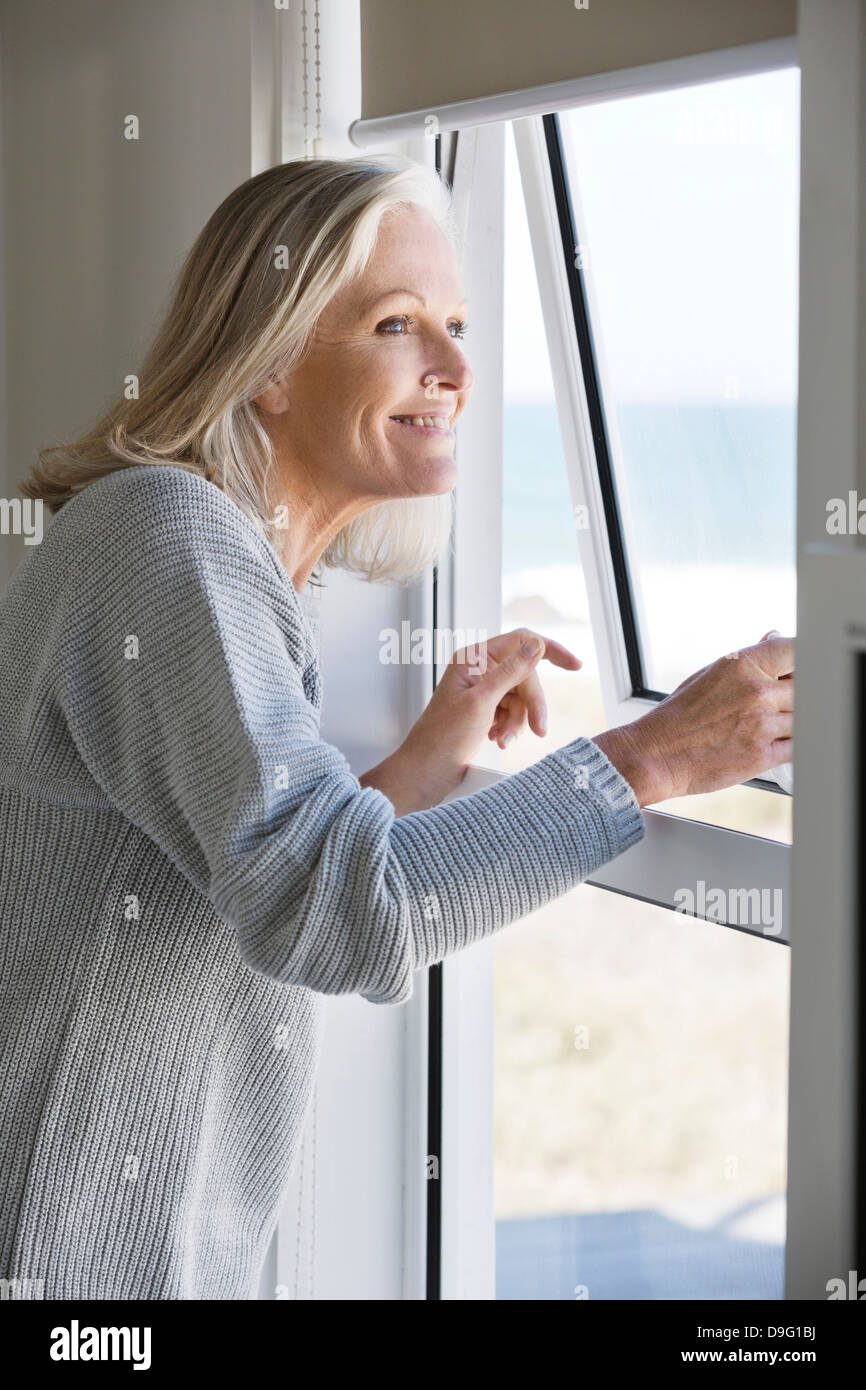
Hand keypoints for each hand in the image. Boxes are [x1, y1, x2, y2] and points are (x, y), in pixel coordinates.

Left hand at [359, 628, 580, 814]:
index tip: (576, 666)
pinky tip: (497, 740)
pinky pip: (511, 711)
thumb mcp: (482, 702)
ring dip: (518, 720)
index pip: (522, 641)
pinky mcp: (483, 710)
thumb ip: (511, 671)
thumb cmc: (443, 738)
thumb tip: (537, 644)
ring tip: (503, 740)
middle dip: (532, 704)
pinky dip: (509, 727)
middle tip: (539, 730)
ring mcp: (480, 690)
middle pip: (525, 675)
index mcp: (473, 658)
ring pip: (520, 697)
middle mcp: (477, 669)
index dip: (551, 651)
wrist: (425, 772)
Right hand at [593, 631, 794, 807]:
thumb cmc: (677, 716)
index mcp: (742, 666)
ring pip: (802, 719)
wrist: (655, 755)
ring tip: (763, 726)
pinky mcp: (762, 756)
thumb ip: (747, 661)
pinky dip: (787, 746)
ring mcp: (762, 725)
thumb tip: (773, 638)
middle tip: (774, 703)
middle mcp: (756, 692)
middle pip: (804, 688)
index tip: (794, 669)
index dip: (800, 659)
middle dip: (792, 696)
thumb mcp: (709, 675)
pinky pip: (795, 747)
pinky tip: (767, 743)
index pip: (794, 650)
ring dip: (790, 723)